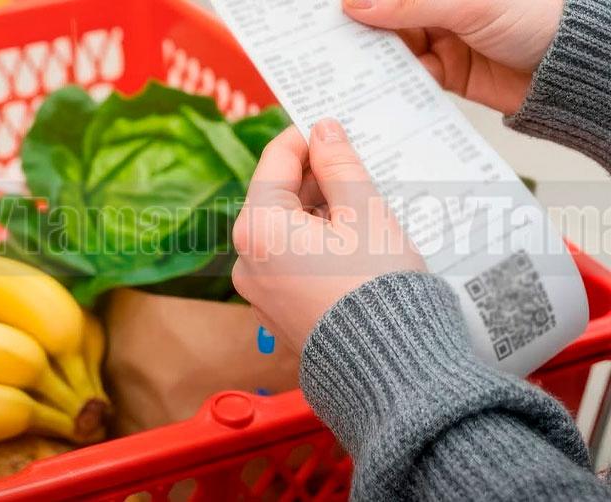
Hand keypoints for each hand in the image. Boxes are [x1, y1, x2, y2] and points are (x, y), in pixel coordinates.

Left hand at [231, 119, 425, 353]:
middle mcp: (245, 259)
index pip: (276, 160)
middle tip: (359, 172)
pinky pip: (289, 263)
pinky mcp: (275, 312)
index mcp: (258, 228)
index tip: (336, 129)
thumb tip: (323, 130)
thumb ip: (339, 165)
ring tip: (363, 214)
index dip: (308, 137)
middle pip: (277, 197)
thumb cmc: (377, 287)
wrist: (389, 367)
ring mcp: (257, 290)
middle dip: (316, 181)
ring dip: (318, 214)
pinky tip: (352, 248)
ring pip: (284, 231)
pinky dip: (314, 246)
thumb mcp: (364, 212)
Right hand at [343, 0, 563, 114]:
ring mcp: (441, 39)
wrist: (567, 70)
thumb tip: (358, 4)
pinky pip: (408, 77)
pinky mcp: (445, 73)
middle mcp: (439, 7)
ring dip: (369, 57)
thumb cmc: (537, 18)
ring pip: (391, 48)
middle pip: (385, 16)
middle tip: (323, 40)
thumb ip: (411, 5)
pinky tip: (371, 86)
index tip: (327, 8)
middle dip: (356, 27)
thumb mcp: (469, 4)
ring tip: (340, 66)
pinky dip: (390, 83)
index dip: (359, 0)